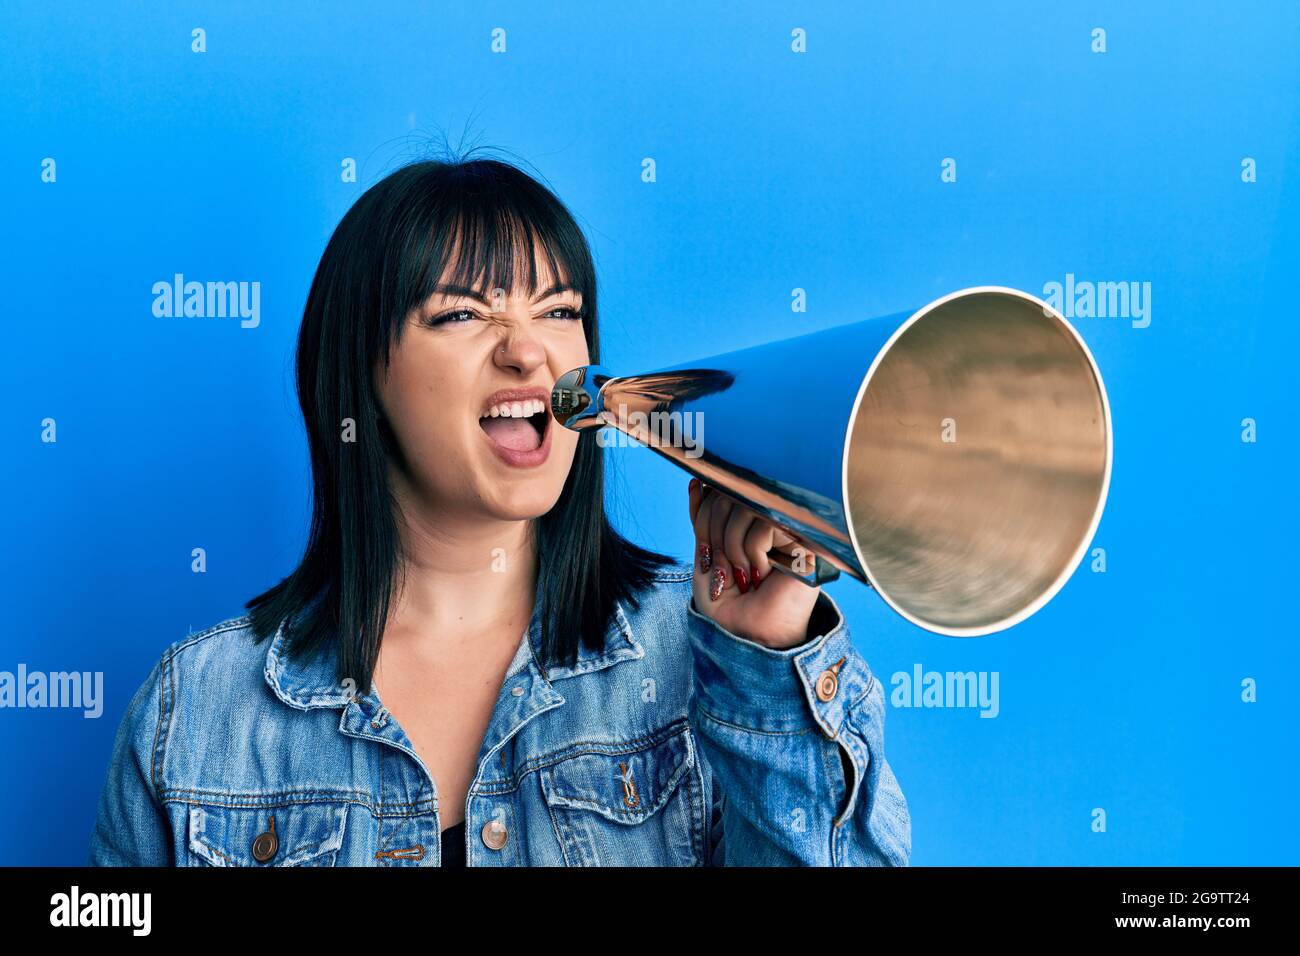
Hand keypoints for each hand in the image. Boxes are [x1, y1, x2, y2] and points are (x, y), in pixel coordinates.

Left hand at [688, 478, 820, 648]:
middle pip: (728, 494)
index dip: (704, 519)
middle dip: (715, 536)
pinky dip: (753, 552)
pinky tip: (766, 573)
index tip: (709, 554)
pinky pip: (764, 524)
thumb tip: (697, 482)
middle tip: (726, 570)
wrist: (751, 637)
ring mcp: (788, 526)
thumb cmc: (731, 605)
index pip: (719, 491)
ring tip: (746, 574)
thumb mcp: (705, 558)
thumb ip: (702, 521)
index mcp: (748, 520)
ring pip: (744, 507)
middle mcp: (770, 517)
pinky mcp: (804, 538)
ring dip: (732, 548)